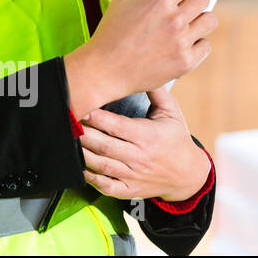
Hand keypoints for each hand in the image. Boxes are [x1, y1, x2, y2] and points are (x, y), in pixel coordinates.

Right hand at [64, 0, 217, 115]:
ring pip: (210, 20)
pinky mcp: (187, 62)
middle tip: (178, 7)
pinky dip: (195, 43)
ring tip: (180, 25)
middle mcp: (175, 19)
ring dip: (198, 20)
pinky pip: (206, 45)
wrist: (105, 68)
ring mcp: (183, 42)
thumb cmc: (112, 29)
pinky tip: (178, 43)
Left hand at [79, 85, 211, 202]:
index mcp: (147, 136)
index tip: (81, 107)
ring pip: (102, 165)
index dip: (96, 117)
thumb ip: (156, 91)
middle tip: (67, 122)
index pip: (116, 126)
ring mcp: (134, 176)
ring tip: (67, 140)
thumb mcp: (171, 113)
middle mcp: (139, 157)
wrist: (189, 175)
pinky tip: (79, 166)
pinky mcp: (129, 190)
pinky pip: (106, 186)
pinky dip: (90, 178)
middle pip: (104, 145)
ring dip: (82, 153)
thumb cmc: (176, 140)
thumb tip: (141, 68)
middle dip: (83, 133)